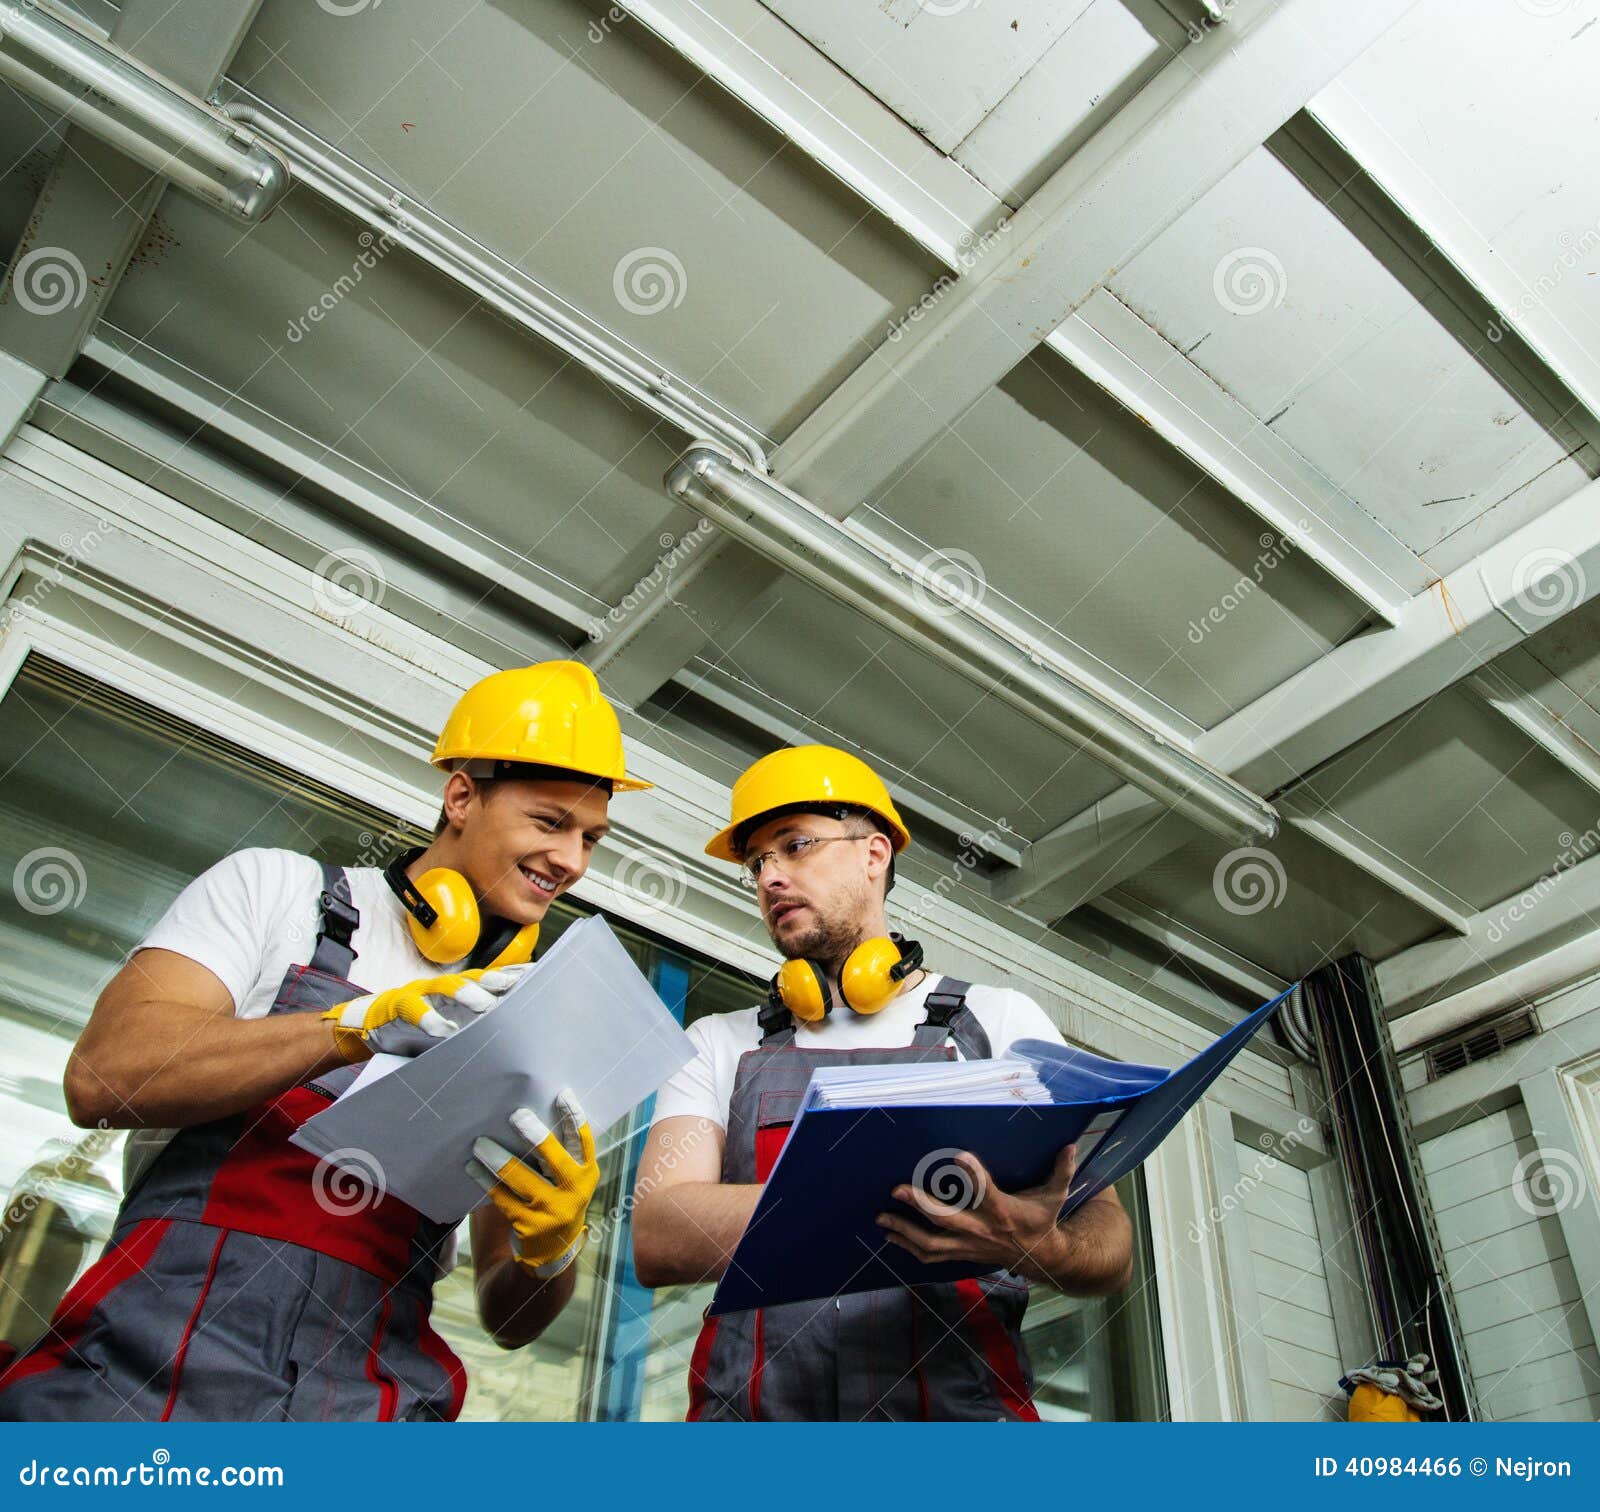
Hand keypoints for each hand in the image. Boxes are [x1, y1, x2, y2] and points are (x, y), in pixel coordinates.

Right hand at [322, 964, 528, 1061]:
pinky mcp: (396, 1006)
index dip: (515, 976)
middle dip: (498, 979)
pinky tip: (442, 1030)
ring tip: (484, 1005)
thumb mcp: (449, 1032)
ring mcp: (420, 993)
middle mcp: (442, 988)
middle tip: (519, 987)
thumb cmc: (414, 1034)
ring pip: (446, 987)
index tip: (542, 976)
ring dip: (466, 993)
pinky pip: (413, 1009)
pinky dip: (428, 1018)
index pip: (492, 980)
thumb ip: (474, 1032)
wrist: (365, 1030)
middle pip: (475, 977)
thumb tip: (513, 1047)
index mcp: (459, 992)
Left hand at [467, 1088, 598, 1278]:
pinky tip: (472, 1167)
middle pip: (553, 1157)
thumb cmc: (557, 1199)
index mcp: (586, 1173)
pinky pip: (502, 1197)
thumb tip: (530, 1114)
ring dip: (498, 1158)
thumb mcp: (568, 1179)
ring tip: (479, 1143)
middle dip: (534, 1134)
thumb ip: (559, 1154)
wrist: (552, 1252)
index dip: (574, 1116)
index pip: (583, 1140)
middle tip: (515, 1115)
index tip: (561, 1094)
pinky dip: (485, 1180)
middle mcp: (574, 1191)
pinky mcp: (529, 1225)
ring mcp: (551, 1210)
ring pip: (521, 1178)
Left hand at [876, 1143, 1077, 1280]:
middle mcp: (981, 1229)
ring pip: (932, 1243)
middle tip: (896, 1189)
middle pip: (946, 1219)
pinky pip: (931, 1255)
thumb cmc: (1043, 1220)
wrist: (1041, 1258)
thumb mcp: (1056, 1196)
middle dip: (919, 1205)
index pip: (988, 1192)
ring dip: (904, 1231)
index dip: (975, 1175)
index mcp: (1003, 1211)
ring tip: (881, 1217)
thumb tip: (1071, 1145)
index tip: (960, 1155)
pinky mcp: (961, 1252)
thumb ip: (1062, 1171)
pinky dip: (909, 1247)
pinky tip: (891, 1236)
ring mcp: (968, 1244)